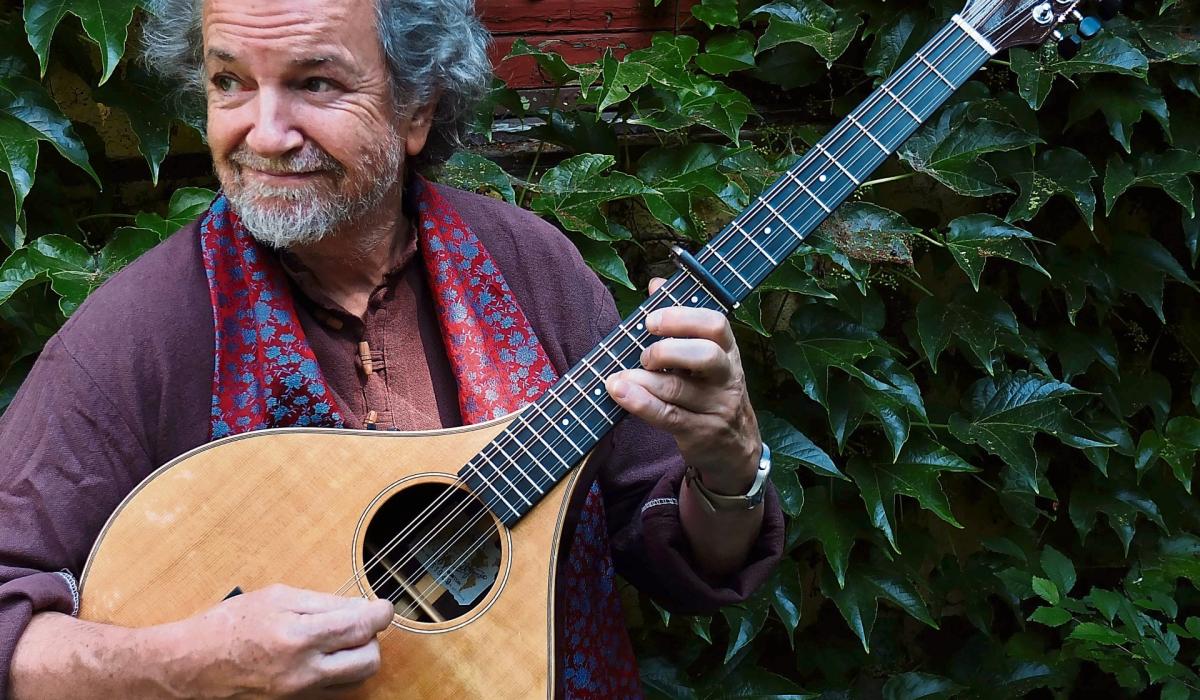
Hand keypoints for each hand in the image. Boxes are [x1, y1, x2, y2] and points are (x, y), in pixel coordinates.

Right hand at [154, 583, 393, 697]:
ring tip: (340, 641)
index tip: (384, 608)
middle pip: (368, 659)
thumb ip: (323, 602)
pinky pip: (336, 694)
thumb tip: (360, 605)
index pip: (361, 626)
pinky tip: (326, 658)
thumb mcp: (276, 597)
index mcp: (299, 636)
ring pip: (357, 681)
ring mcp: (300, 694)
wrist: (191, 666)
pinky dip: (341, 675)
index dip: (381, 614)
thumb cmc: (228, 626)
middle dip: (372, 638)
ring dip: (358, 658)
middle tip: (359, 624)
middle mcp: (304, 671)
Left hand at [605, 277, 760, 494]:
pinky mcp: (700, 433)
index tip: (651, 320)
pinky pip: (668, 416)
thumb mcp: (705, 357)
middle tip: (643, 354)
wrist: (735, 448)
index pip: (716, 325)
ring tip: (617, 377)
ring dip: (643, 380)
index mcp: (728, 351)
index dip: (682, 318)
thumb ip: (681, 321)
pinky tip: (620, 393)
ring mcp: (716, 408)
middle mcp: (727, 377)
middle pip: (706, 355)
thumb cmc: (709, 392)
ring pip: (679, 389)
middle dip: (667, 350)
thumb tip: (657, 284)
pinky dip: (640, 403)